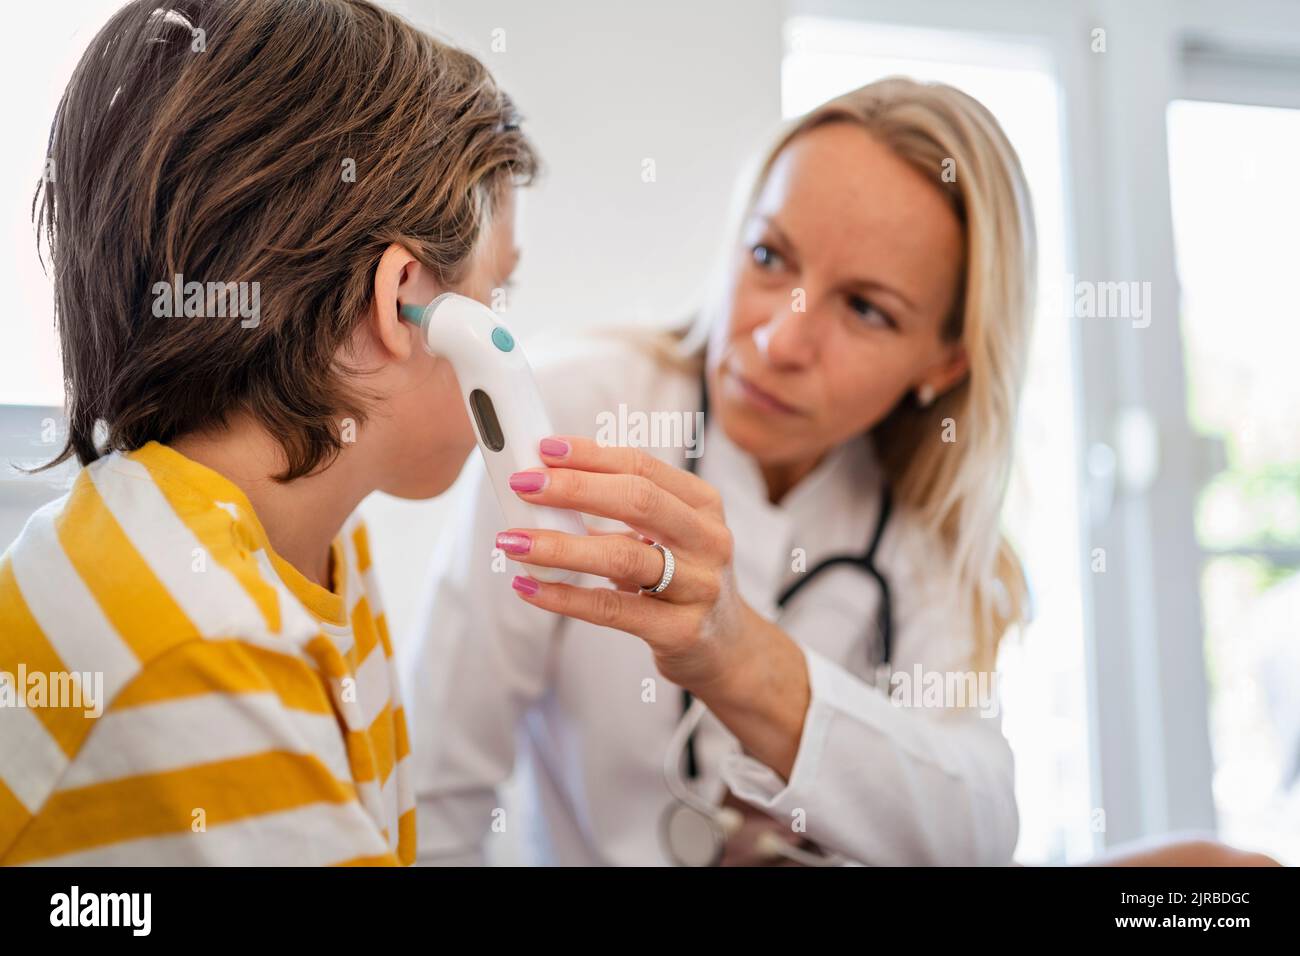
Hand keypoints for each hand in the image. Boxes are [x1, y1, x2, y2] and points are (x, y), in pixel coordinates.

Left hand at [498, 435, 747, 694]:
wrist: (727, 648)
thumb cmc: (684, 580)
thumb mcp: (671, 535)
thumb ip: (625, 510)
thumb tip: (549, 486)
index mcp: (703, 505)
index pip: (642, 466)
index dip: (591, 455)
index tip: (544, 449)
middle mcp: (708, 540)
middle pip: (638, 501)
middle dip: (574, 488)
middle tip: (523, 485)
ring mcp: (699, 587)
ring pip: (622, 556)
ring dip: (560, 545)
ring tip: (512, 541)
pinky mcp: (681, 631)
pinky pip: (613, 610)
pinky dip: (566, 597)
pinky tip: (530, 588)